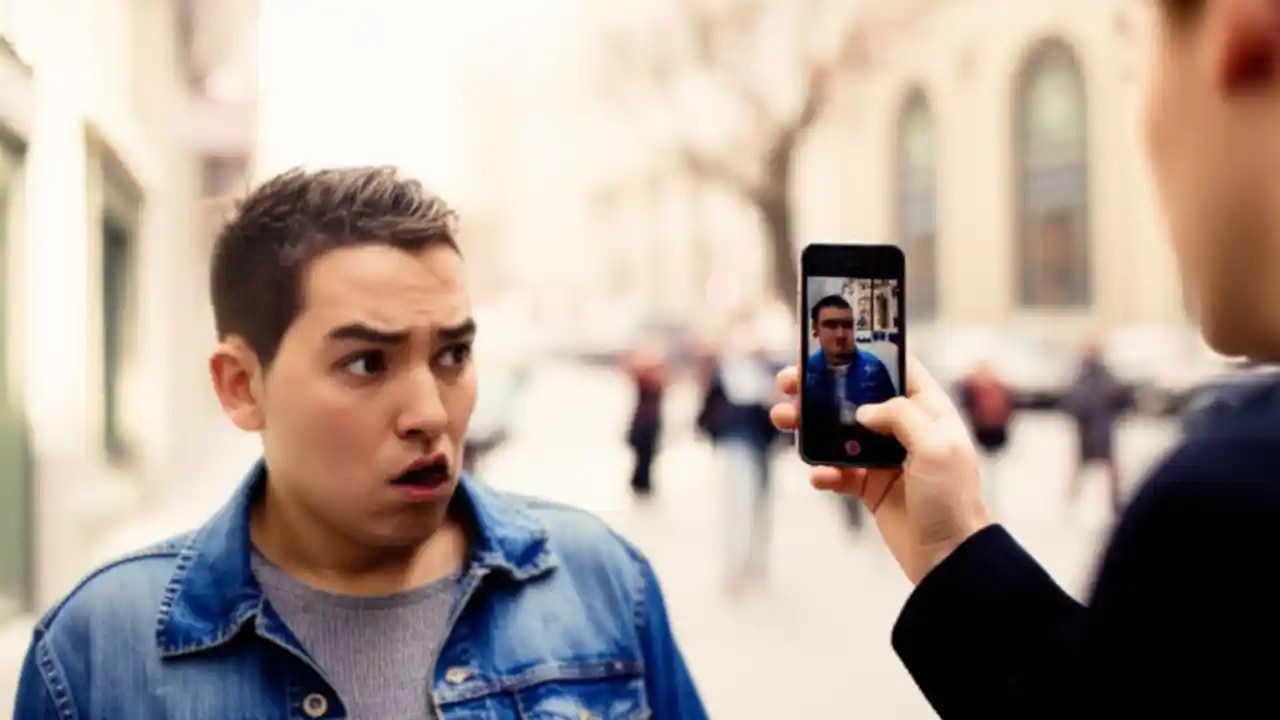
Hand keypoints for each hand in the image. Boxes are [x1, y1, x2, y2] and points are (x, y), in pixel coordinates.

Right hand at [770, 356, 991, 584]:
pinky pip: (838, 472)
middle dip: (821, 389)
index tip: (831, 345)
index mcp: (928, 411)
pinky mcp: (869, 487)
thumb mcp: (936, 447)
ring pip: (838, 432)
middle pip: (856, 397)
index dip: (866, 354)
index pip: (896, 370)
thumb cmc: (952, 498)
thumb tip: (862, 410)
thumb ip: (900, 416)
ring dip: (810, 426)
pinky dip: (823, 471)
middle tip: (788, 382)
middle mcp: (904, 429)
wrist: (949, 556)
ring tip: (783, 420)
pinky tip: (819, 476)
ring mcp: (884, 458)